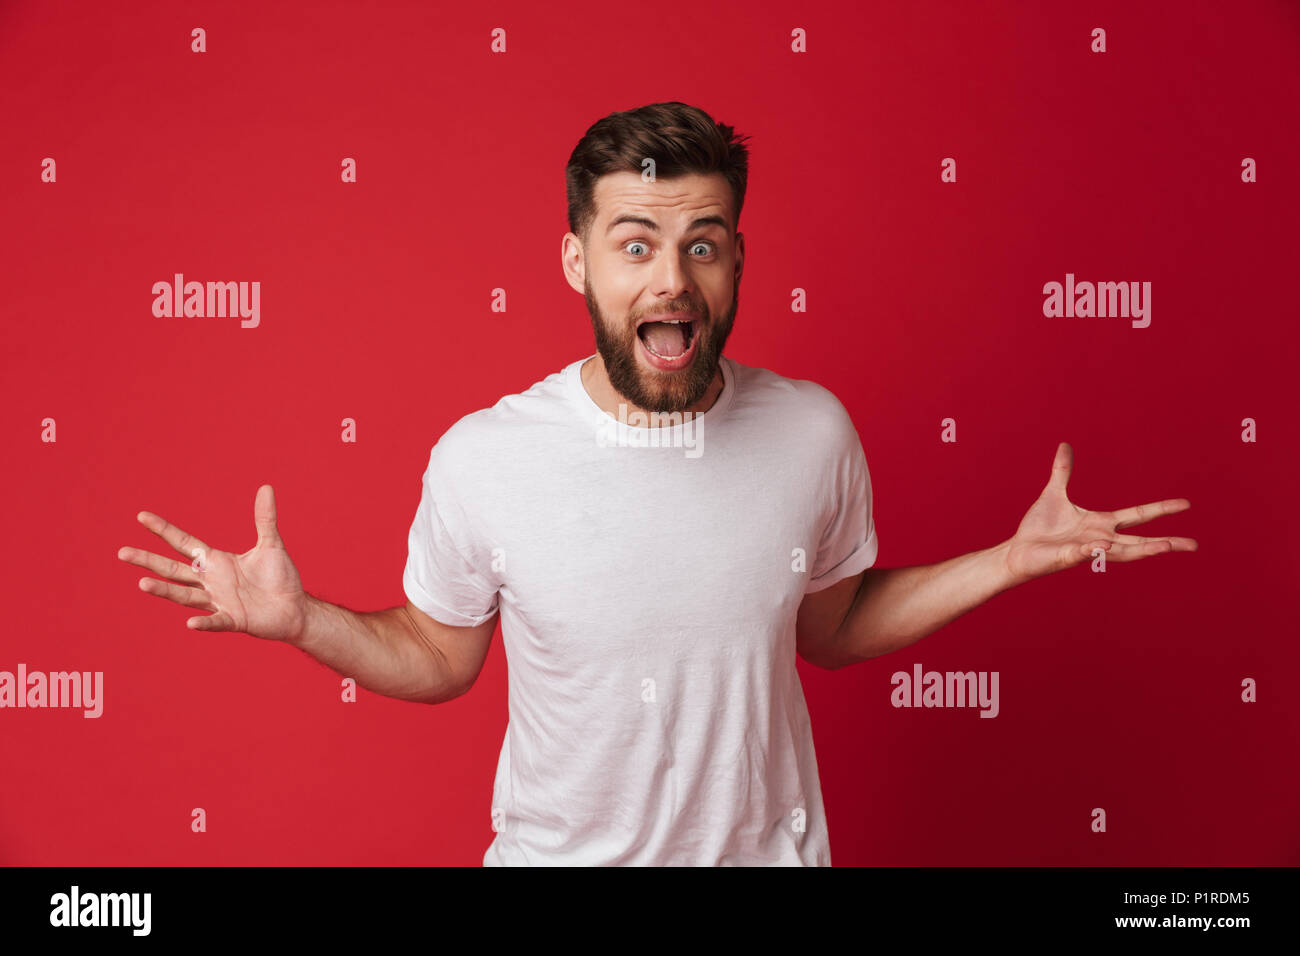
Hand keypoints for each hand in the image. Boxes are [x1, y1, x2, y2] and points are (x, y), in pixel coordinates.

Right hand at [118, 484, 307, 639]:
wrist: (295, 608)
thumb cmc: (280, 578)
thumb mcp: (271, 544)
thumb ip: (265, 518)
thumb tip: (267, 487)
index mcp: (216, 562)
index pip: (184, 543)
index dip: (163, 530)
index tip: (141, 516)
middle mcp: (211, 582)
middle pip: (174, 570)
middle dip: (149, 561)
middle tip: (122, 552)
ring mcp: (220, 602)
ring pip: (185, 595)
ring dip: (165, 590)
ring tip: (142, 583)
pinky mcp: (234, 620)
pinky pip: (216, 622)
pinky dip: (204, 623)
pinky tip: (190, 623)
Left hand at [1003, 442, 1197, 584]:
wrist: (1017, 550)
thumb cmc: (1038, 528)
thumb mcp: (1053, 494)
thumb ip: (1062, 471)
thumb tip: (1065, 445)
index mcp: (1100, 524)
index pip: (1137, 516)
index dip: (1160, 509)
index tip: (1186, 504)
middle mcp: (1099, 539)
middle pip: (1139, 542)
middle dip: (1165, 542)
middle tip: (1193, 545)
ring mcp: (1085, 550)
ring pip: (1119, 552)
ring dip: (1142, 551)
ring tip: (1164, 547)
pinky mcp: (1067, 558)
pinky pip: (1082, 554)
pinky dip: (1093, 551)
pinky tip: (1102, 546)